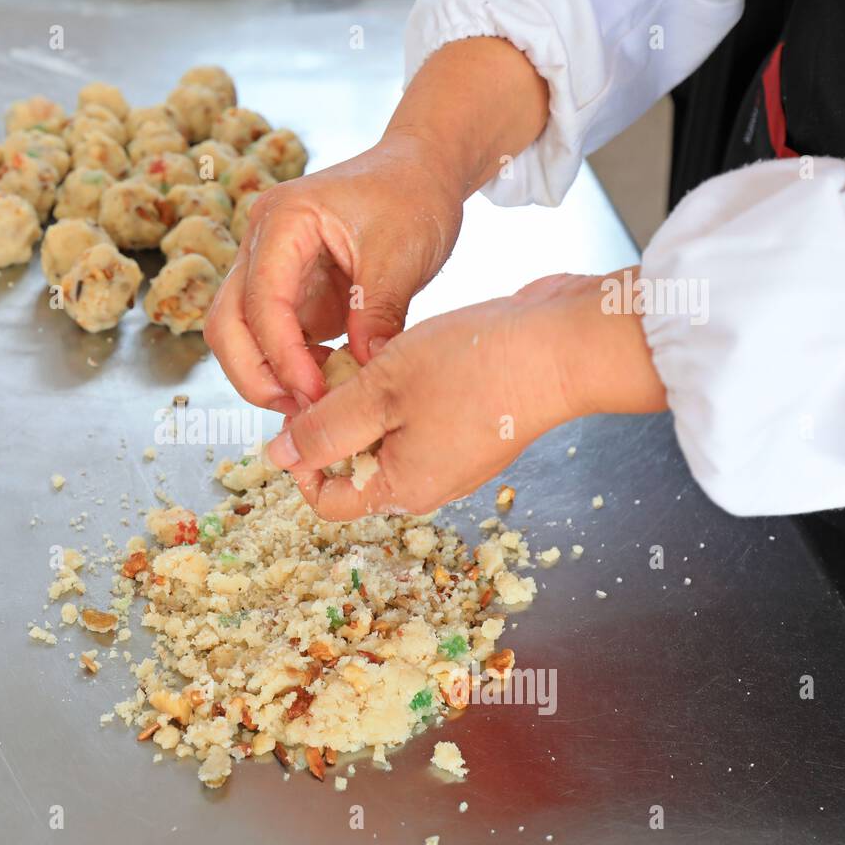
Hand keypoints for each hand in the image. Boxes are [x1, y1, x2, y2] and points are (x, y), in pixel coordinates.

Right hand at [204, 134, 464, 415]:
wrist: (418, 172)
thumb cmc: (410, 195)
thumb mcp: (403, 252)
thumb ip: (378, 313)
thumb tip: (363, 376)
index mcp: (281, 221)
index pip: (261, 303)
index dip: (283, 357)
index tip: (317, 396)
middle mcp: (260, 246)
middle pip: (226, 325)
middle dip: (256, 377)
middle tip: (303, 413)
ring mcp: (267, 272)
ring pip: (236, 338)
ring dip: (266, 378)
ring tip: (315, 405)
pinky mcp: (286, 296)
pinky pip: (267, 342)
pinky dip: (287, 371)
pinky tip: (324, 387)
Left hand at [264, 270, 668, 519]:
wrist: (566, 343)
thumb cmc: (477, 367)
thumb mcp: (381, 392)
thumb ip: (325, 428)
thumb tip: (278, 456)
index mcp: (404, 490)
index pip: (329, 500)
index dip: (302, 460)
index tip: (299, 411)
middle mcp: (429, 482)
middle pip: (355, 465)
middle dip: (336, 420)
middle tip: (339, 370)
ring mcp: (454, 453)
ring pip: (386, 433)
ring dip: (369, 397)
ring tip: (378, 357)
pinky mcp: (473, 422)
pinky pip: (419, 413)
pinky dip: (402, 387)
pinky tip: (412, 353)